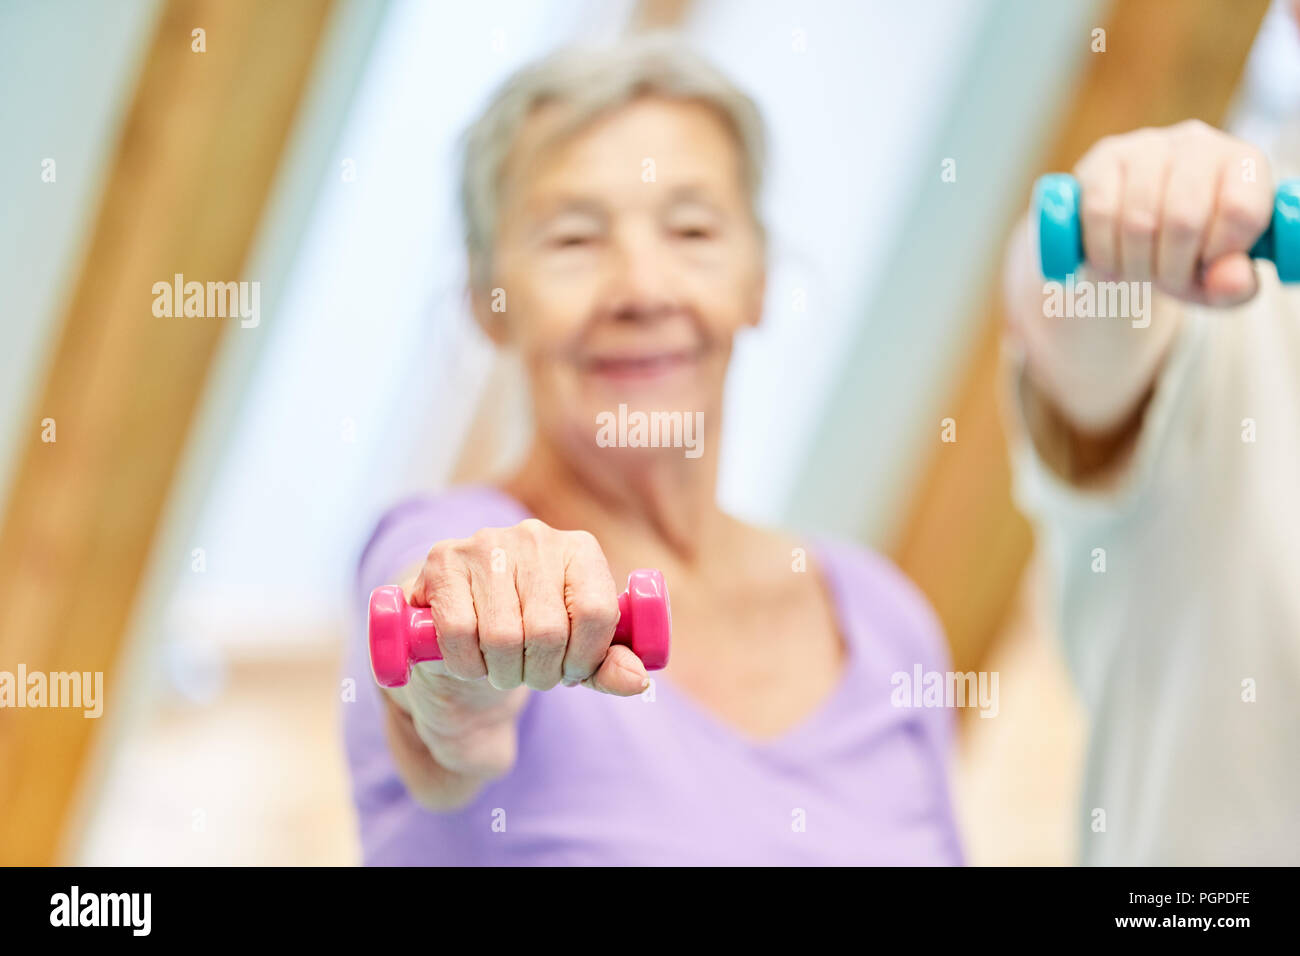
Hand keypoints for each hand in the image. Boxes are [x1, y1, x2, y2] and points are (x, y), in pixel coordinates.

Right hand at [387, 519, 647, 782]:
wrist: (462, 626)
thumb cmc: (531, 638)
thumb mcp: (578, 654)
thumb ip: (611, 667)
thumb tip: (637, 681)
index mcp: (581, 549)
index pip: (596, 611)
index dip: (586, 658)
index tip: (573, 672)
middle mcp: (535, 537)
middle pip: (548, 631)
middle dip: (542, 672)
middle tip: (533, 674)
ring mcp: (485, 543)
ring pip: (502, 636)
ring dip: (504, 672)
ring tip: (504, 668)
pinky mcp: (442, 561)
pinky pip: (459, 633)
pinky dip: (467, 665)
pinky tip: (472, 660)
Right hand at [1073, 119, 1271, 305]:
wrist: (1129, 235)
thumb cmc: (1184, 255)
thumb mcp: (1216, 281)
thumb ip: (1234, 287)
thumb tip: (1229, 281)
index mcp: (1244, 164)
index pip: (1241, 211)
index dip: (1219, 255)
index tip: (1206, 267)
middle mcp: (1200, 143)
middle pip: (1184, 219)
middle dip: (1170, 268)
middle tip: (1165, 283)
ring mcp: (1148, 144)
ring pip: (1139, 220)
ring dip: (1135, 266)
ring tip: (1137, 274)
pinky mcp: (1104, 156)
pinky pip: (1101, 213)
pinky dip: (1104, 253)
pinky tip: (1110, 264)